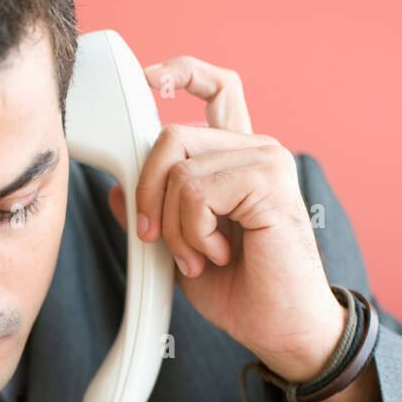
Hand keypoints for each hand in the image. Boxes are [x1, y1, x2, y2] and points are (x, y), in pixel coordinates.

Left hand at [106, 55, 348, 385]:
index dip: (182, 72)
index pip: (218, 90)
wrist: (283, 329)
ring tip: (198, 258)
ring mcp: (267, 161)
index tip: (150, 77)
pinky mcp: (269, 180)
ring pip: (179, 169)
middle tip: (156, 237)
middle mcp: (256, 151)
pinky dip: (192, 232)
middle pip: (172, 135)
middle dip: (147, 191)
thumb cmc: (246, 294)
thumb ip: (158, 214)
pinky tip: (217, 255)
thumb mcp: (182, 250)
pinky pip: (196, 190)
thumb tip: (118, 191)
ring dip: (174, 226)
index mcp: (240, 160)